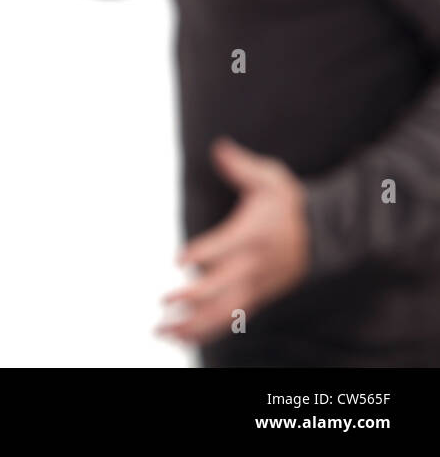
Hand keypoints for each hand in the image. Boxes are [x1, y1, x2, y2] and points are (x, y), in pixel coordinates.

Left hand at [157, 136, 310, 343]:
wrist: (322, 237)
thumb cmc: (288, 205)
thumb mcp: (271, 179)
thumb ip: (242, 166)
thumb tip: (218, 147)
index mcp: (253, 236)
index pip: (226, 246)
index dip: (203, 253)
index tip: (179, 260)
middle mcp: (253, 266)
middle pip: (222, 287)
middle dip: (193, 296)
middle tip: (164, 301)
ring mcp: (254, 287)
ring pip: (222, 313)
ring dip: (192, 325)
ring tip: (161, 332)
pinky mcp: (254, 299)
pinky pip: (229, 321)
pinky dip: (204, 332)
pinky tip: (179, 338)